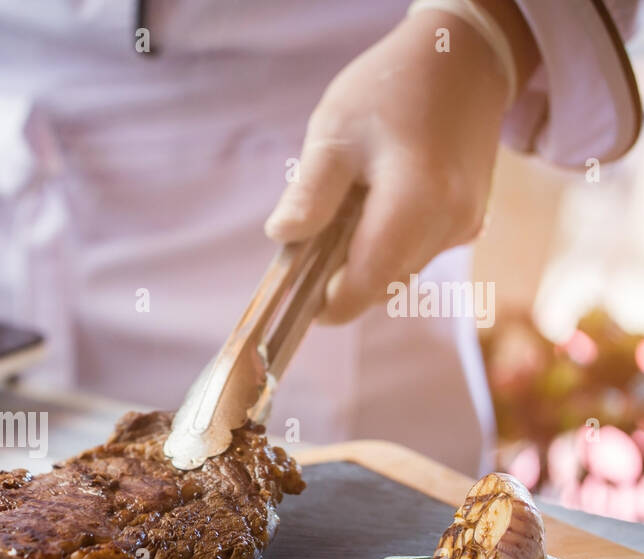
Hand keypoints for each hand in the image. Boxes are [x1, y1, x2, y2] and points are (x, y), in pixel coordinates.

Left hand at [264, 1, 537, 324]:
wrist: (461, 60)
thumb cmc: (391, 89)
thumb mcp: (335, 132)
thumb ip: (310, 192)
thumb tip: (283, 237)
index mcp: (417, 204)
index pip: (366, 284)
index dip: (330, 303)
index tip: (300, 297)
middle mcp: (450, 224)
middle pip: (382, 284)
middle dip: (343, 277)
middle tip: (314, 237)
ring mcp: (465, 225)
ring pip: (400, 272)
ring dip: (366, 259)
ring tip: (346, 210)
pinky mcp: (470, 221)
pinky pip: (418, 253)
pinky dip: (389, 244)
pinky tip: (375, 205)